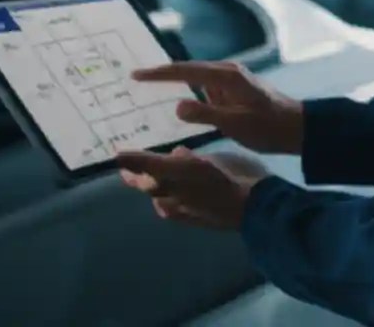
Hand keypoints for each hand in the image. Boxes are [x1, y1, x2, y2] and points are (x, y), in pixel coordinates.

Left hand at [117, 146, 269, 230]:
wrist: (256, 211)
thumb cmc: (241, 177)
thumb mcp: (219, 158)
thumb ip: (192, 158)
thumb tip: (177, 154)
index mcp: (181, 171)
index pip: (148, 164)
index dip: (132, 159)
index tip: (116, 154)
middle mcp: (176, 191)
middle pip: (147, 184)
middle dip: (135, 175)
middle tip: (125, 168)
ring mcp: (182, 209)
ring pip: (156, 197)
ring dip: (148, 188)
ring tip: (141, 181)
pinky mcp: (191, 220)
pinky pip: (169, 211)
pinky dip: (163, 203)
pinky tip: (164, 203)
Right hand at [133, 62, 303, 154]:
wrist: (297, 128)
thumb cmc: (268, 127)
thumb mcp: (236, 124)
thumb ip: (206, 114)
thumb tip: (177, 106)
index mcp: (226, 76)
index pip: (184, 71)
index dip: (158, 74)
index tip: (135, 75)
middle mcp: (226, 72)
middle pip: (186, 70)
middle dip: (161, 75)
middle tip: (133, 79)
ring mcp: (230, 81)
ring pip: (194, 79)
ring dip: (173, 84)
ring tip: (146, 90)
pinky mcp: (232, 91)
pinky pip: (203, 89)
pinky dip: (187, 93)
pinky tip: (174, 105)